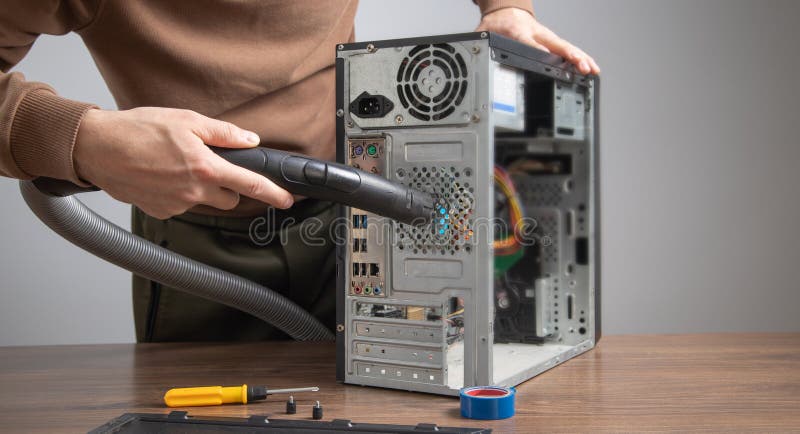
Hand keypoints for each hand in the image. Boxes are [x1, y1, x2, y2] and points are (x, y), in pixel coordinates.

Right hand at [73, 107, 293, 218]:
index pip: (249, 185)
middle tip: (207, 164)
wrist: (96, 148)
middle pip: (229, 198)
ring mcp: (176, 205)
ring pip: (204, 201)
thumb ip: (223, 133)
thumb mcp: (186, 120)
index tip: (287, 200)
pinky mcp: (161, 212)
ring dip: (199, 187)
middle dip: (226, 184)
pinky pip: (181, 204)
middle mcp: (193, 191)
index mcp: (204, 168)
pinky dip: (177, 192)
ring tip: (173, 165)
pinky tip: (160, 175)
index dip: (273, 193)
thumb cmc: (138, 129)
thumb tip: (250, 140)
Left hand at [477, 8, 599, 74]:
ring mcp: (546, 37)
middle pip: (555, 46)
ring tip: (592, 70)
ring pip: (566, 48)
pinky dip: (581, 58)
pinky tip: (591, 67)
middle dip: (569, 57)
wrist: (507, 9)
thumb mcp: (483, 32)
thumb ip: (479, 42)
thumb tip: (471, 50)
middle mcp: (536, 33)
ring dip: (580, 59)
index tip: (548, 59)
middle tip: (580, 66)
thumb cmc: (497, 23)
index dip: (539, 51)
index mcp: (518, 32)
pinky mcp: (552, 41)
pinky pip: (568, 49)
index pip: (530, 43)